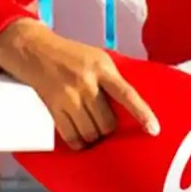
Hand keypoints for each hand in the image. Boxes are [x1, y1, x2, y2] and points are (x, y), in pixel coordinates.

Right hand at [0, 18, 158, 149]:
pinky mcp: (53, 108)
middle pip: (107, 122)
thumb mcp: (98, 57)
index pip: (127, 94)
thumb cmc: (72, 55)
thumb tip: (131, 105)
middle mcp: (86, 83)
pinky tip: (80, 140)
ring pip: (90, 132)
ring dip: (94, 137)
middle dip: (109, 129)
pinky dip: (78, 142)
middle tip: (107, 126)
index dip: (143, 114)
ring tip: (93, 132)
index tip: (154, 130)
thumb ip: (113, 78)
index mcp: (102, 68)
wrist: (35, 49)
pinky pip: (70, 136)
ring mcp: (68, 96)